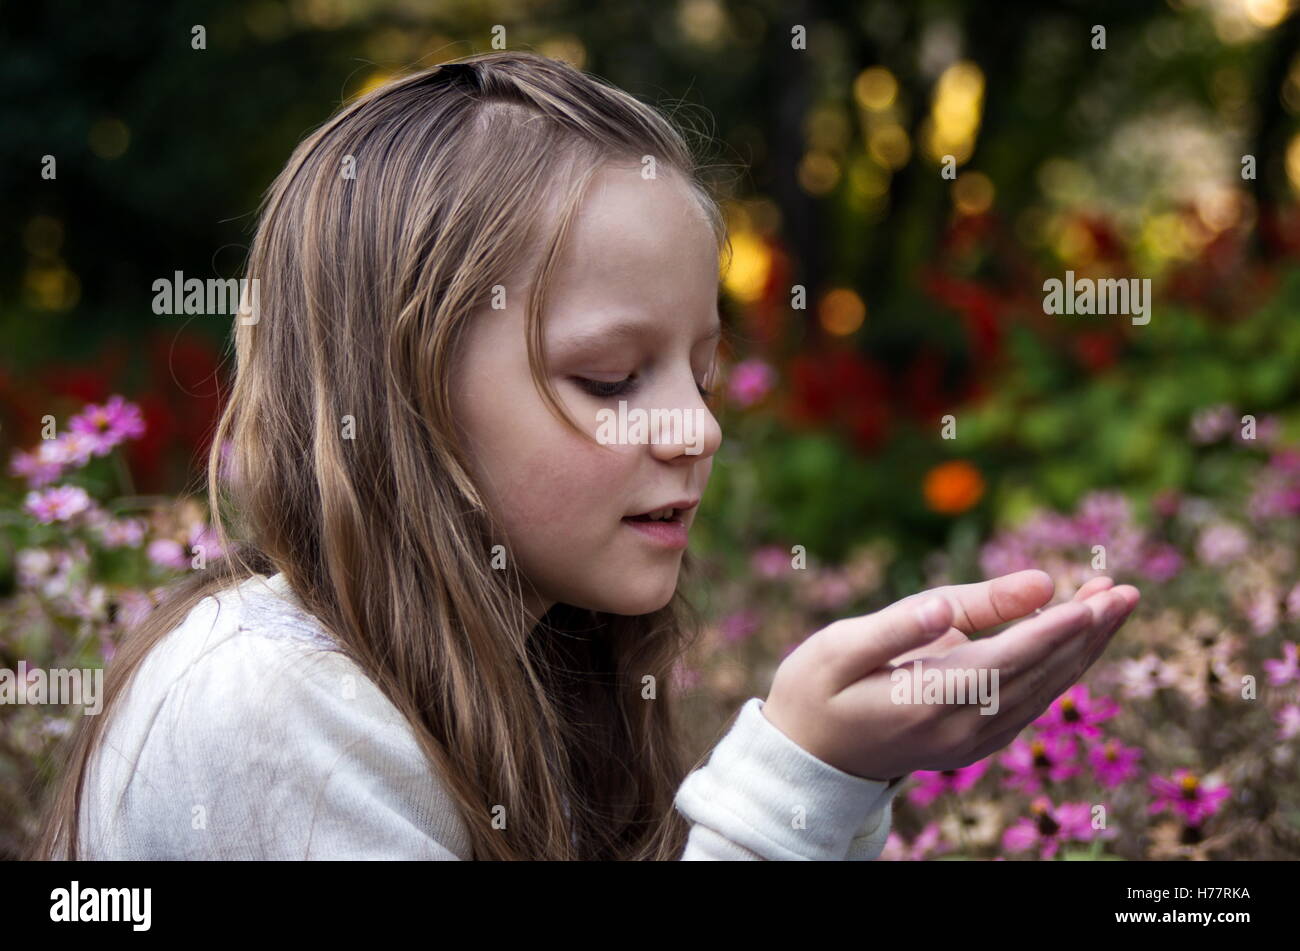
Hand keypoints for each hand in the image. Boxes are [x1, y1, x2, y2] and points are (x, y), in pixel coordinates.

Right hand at [761, 569, 1138, 781]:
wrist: (808, 758)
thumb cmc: (814, 689)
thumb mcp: (842, 645)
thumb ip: (903, 621)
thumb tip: (950, 601)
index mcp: (923, 703)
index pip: (1002, 664)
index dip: (1049, 632)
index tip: (1091, 601)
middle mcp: (959, 732)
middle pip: (1037, 678)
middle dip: (1084, 633)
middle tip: (1124, 589)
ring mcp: (972, 743)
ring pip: (1043, 692)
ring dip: (1082, 648)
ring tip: (1113, 600)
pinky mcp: (977, 742)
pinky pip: (1032, 701)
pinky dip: (1061, 665)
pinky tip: (1079, 635)